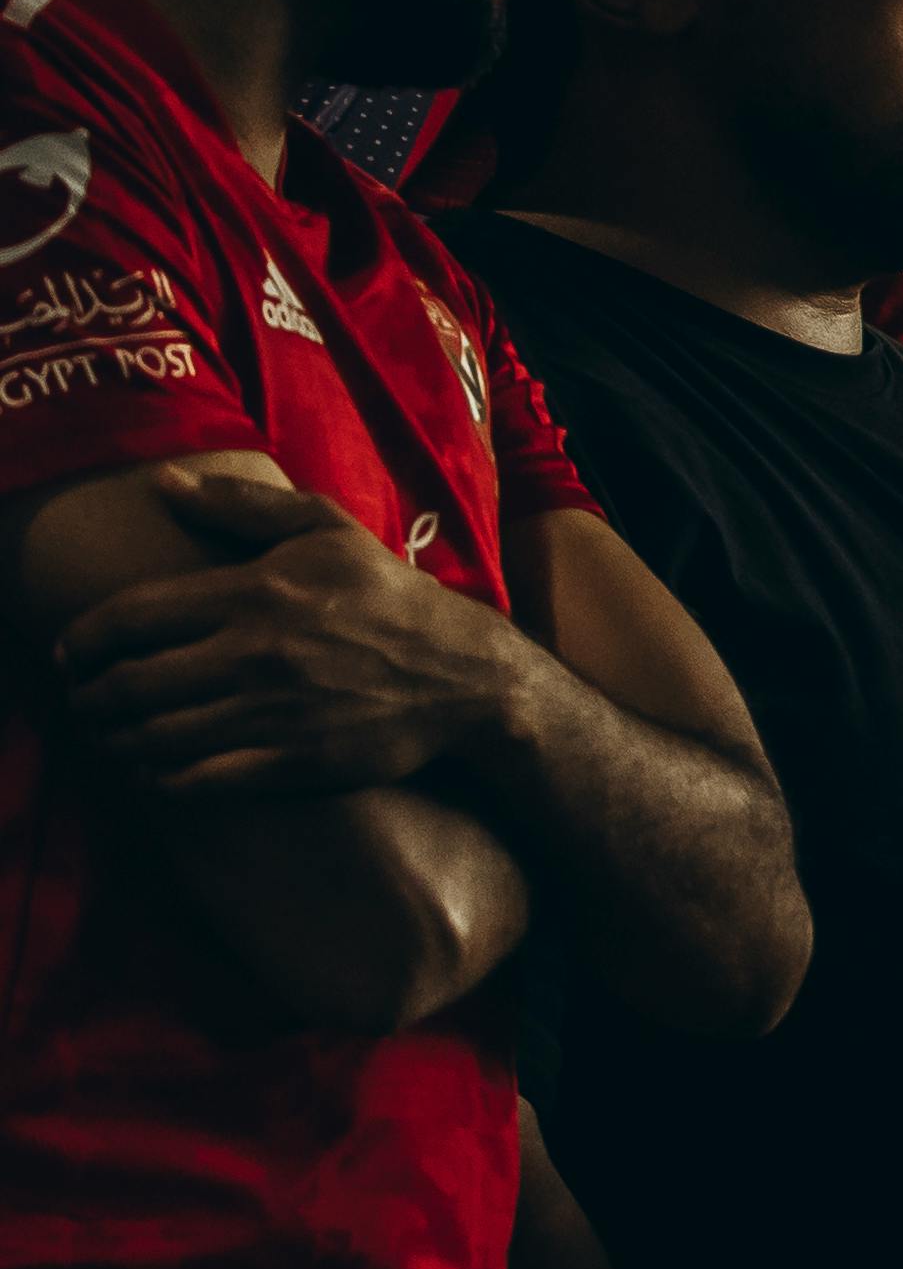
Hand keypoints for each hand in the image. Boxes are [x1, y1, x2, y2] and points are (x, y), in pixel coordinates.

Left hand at [48, 460, 532, 794]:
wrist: (467, 676)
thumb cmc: (390, 598)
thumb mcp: (327, 530)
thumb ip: (241, 506)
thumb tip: (164, 486)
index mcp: (253, 592)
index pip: (129, 619)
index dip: (82, 642)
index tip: (70, 655)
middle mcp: (255, 654)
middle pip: (130, 686)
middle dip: (89, 700)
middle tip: (84, 703)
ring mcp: (275, 713)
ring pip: (156, 738)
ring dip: (118, 742)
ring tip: (113, 738)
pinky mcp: (297, 761)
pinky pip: (200, 780)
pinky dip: (162, 781)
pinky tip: (157, 774)